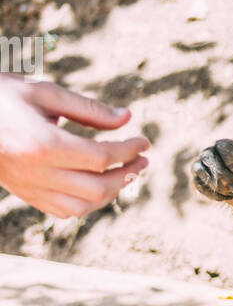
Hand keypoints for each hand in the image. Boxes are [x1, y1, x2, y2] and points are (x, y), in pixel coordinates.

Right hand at [0, 78, 149, 218]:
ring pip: (84, 205)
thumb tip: (126, 118)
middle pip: (98, 187)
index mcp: (43, 144)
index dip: (129, 151)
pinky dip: (89, 203)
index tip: (144, 141)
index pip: (101, 157)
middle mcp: (38, 172)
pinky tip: (99, 186)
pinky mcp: (27, 196)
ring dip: (112, 192)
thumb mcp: (45, 93)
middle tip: (143, 160)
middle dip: (128, 174)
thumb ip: (88, 109)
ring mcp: (31, 188)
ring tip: (127, 172)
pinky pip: (66, 211)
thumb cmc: (4, 98)